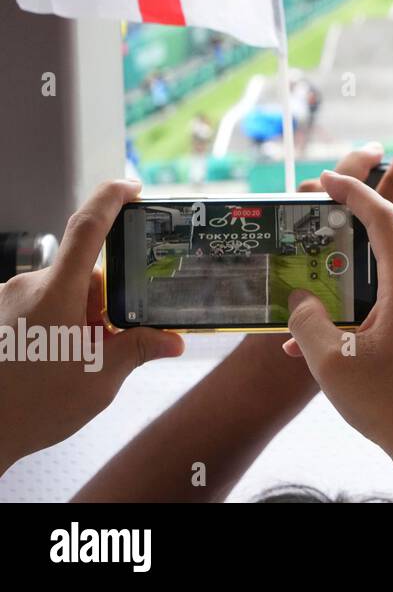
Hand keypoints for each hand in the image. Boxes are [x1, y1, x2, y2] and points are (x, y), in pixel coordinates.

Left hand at [0, 181, 183, 473]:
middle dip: (102, 303)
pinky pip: (36, 307)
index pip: (87, 229)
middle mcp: (28, 287)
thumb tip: (172, 340)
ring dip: (77, 317)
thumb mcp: (101, 379)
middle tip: (109, 341)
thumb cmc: (33, 407)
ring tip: (77, 361)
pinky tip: (54, 362)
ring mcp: (6, 301)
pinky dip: (54, 326)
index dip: (110, 200)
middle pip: (82, 274)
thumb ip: (138, 349)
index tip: (132, 188)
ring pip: (59, 293)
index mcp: (56, 293)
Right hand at [283, 171, 392, 500]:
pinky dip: (360, 291)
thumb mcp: (332, 362)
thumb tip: (301, 300)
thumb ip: (308, 322)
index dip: (356, 193)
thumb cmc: (391, 404)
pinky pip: (390, 293)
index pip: (384, 220)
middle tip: (330, 196)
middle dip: (365, 207)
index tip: (328, 180)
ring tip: (327, 242)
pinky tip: (316, 328)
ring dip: (362, 247)